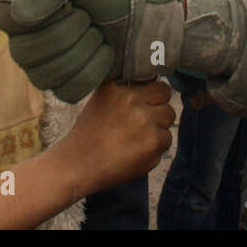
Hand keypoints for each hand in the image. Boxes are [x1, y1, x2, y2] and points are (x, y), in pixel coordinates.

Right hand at [0, 0, 183, 100]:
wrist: (137, 15)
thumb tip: (19, 16)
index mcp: (18, 13)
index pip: (12, 23)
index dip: (46, 14)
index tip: (70, 2)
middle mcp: (22, 43)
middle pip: (29, 54)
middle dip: (70, 32)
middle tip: (88, 18)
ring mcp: (40, 69)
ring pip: (49, 75)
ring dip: (84, 50)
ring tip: (97, 34)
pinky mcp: (63, 88)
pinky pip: (70, 91)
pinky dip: (95, 70)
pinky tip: (103, 53)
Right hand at [58, 80, 175, 192]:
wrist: (78, 165)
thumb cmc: (89, 134)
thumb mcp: (101, 100)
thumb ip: (124, 89)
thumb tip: (152, 80)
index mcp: (118, 87)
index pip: (154, 82)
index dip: (152, 96)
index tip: (144, 106)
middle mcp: (131, 100)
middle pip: (166, 97)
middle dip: (158, 110)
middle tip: (140, 124)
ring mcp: (143, 120)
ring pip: (169, 119)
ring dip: (158, 129)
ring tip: (136, 139)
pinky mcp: (152, 141)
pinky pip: (166, 140)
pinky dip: (155, 148)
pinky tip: (136, 152)